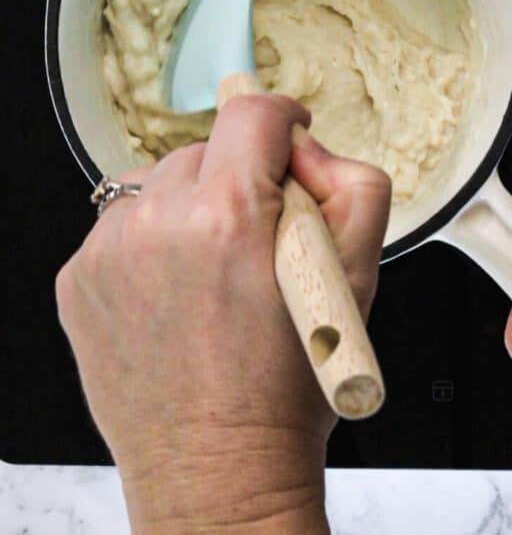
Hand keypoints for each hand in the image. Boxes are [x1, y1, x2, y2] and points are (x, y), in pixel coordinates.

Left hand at [55, 94, 390, 534]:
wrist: (220, 468)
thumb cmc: (292, 383)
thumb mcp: (360, 273)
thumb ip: (351, 182)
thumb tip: (303, 148)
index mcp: (229, 214)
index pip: (250, 114)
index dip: (280, 118)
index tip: (287, 138)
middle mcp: (157, 222)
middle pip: (205, 149)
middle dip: (238, 177)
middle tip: (259, 236)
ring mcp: (108, 252)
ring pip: (158, 184)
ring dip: (190, 206)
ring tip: (214, 268)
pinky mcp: (79, 280)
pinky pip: (121, 227)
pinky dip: (153, 242)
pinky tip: (177, 292)